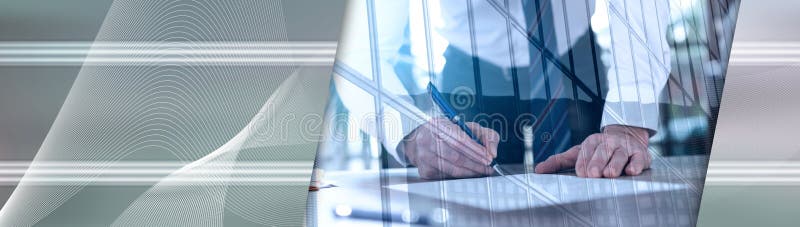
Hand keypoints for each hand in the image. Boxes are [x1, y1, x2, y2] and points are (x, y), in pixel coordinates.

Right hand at [401, 117, 499, 179]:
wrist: (420, 142)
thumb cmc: (448, 133)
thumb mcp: (468, 128)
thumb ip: (486, 135)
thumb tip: (492, 152)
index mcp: (439, 125)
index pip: (460, 140)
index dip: (476, 150)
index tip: (489, 157)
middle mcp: (427, 139)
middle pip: (456, 156)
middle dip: (476, 163)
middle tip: (488, 167)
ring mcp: (424, 156)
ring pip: (453, 169)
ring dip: (470, 172)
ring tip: (482, 171)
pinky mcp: (424, 170)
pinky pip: (447, 177)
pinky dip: (460, 177)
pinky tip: (468, 173)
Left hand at [535, 125, 651, 177]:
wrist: (627, 136)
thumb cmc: (598, 149)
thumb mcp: (578, 152)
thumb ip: (559, 161)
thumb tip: (538, 170)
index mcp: (592, 141)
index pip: (586, 151)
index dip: (584, 162)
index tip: (581, 173)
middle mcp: (609, 143)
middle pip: (603, 152)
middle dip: (597, 163)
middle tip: (593, 174)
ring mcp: (625, 148)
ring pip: (620, 155)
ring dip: (615, 164)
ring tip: (609, 174)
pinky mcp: (640, 154)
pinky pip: (639, 159)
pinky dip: (636, 164)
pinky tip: (631, 171)